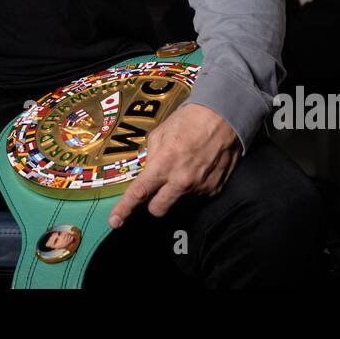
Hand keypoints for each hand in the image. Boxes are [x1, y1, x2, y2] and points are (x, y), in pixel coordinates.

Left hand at [107, 103, 238, 228]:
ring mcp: (199, 188)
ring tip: (184, 168)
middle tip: (157, 188)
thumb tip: (148, 172)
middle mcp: (181, 181)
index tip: (115, 221)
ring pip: (178, 203)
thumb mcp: (160, 133)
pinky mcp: (214, 189)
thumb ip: (151, 157)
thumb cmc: (189, 121)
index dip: (124, 209)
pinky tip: (198, 169)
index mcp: (163, 164)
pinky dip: (193, 188)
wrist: (223, 117)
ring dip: (176, 192)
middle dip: (153, 202)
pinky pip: (197, 197)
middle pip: (158, 210)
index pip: (139, 193)